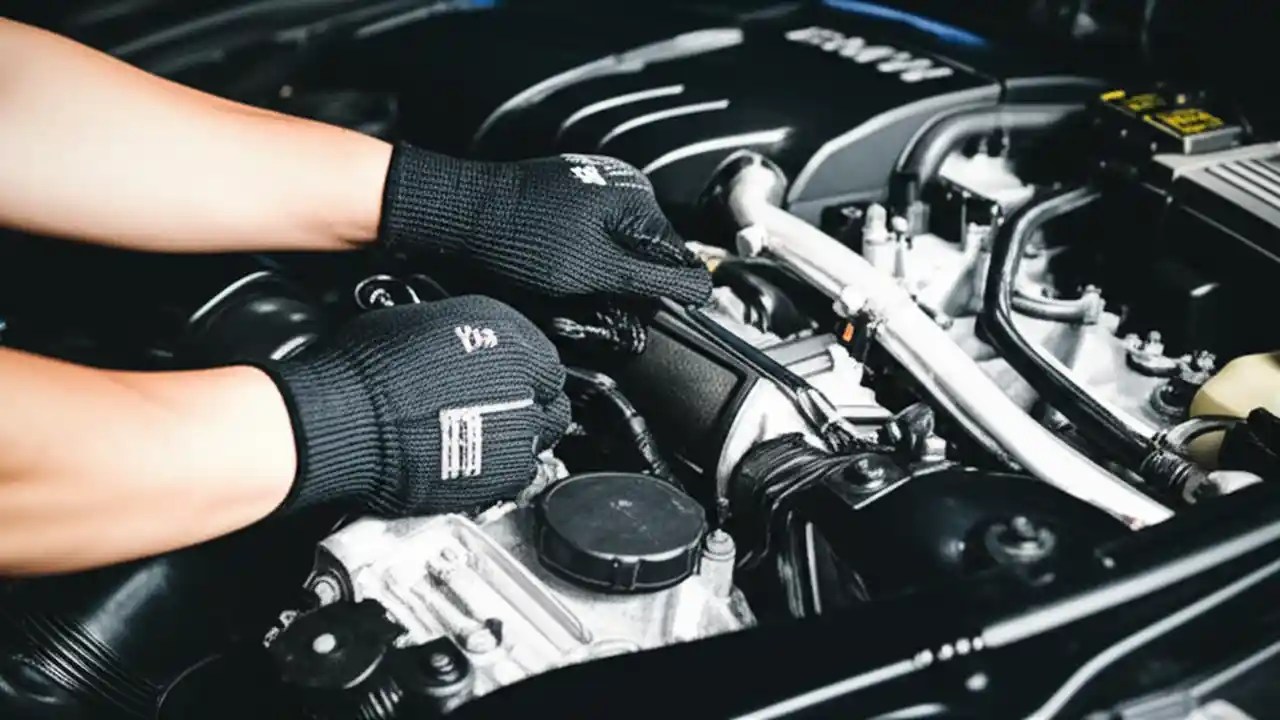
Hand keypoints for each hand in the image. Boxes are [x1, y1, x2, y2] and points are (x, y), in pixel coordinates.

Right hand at [257, 296, 570, 516]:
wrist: (347, 421)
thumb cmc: (366, 370)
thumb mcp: (419, 323)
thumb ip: (461, 337)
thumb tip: (460, 346)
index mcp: (510, 337)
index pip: (545, 361)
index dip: (526, 375)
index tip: (513, 382)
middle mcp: (525, 383)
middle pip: (550, 404)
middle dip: (530, 409)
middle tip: (502, 414)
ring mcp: (519, 431)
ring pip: (540, 440)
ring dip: (518, 441)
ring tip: (485, 443)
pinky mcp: (503, 474)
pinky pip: (520, 475)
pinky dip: (502, 472)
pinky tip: (474, 466)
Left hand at [378, 146, 712, 303]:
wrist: (458, 215)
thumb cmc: (523, 240)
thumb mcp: (600, 270)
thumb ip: (657, 279)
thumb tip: (703, 288)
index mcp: (636, 199)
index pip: (674, 257)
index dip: (659, 292)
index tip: (637, 311)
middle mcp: (618, 186)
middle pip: (643, 253)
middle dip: (625, 282)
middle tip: (593, 301)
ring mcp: (589, 189)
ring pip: (613, 248)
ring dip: (600, 275)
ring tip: (566, 285)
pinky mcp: (562, 198)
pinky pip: (586, 238)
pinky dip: (576, 261)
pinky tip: (550, 270)